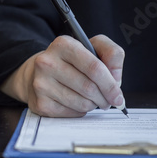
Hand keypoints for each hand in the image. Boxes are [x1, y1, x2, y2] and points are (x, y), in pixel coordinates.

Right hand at [1, 34, 124, 116]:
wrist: (38, 73)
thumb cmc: (71, 61)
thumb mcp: (92, 47)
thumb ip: (112, 54)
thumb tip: (116, 78)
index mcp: (63, 44)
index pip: (94, 67)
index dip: (110, 84)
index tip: (118, 95)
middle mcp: (47, 62)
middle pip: (89, 88)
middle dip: (105, 97)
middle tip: (108, 100)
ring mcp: (41, 84)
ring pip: (82, 103)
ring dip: (93, 104)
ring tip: (92, 99)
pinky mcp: (40, 103)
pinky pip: (72, 113)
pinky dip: (81, 110)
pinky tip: (77, 102)